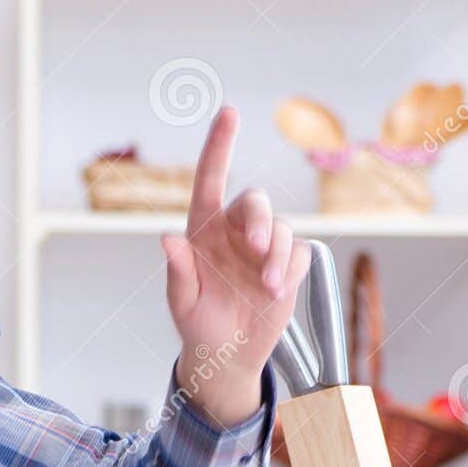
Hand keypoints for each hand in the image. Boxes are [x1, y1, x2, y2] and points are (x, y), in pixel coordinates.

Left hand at [160, 104, 310, 427]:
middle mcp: (234, 232)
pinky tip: (276, 291)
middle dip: (261, 220)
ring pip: (283, 227)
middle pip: (256, 202)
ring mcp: (264, 247)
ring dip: (278, 255)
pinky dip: (291, 268)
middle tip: (259, 249)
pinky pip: (299, 251)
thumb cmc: (199, 324)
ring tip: (267, 287)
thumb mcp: (182, 304)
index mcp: (203, 232)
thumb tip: (167, 239)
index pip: (209, 181)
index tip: (229, 112)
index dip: (218, 147)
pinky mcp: (289, 264)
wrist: (228, 354)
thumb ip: (177, 272)